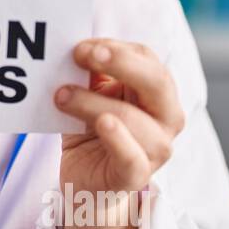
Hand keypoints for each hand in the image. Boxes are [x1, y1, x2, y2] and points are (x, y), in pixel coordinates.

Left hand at [51, 38, 185, 228]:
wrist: (86, 182)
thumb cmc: (90, 131)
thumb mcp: (88, 95)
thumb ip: (87, 74)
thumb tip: (72, 47)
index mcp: (156, 92)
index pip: (146, 58)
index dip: (115, 48)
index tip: (80, 46)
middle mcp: (166, 118)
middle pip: (156, 81)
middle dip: (119, 62)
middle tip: (80, 54)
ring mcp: (156, 149)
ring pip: (133, 118)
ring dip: (92, 102)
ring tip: (62, 96)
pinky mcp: (136, 176)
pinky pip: (132, 157)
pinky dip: (118, 138)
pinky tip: (102, 123)